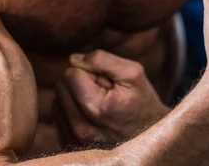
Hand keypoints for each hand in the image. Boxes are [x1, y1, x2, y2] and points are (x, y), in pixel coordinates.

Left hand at [53, 50, 168, 147]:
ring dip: (74, 98)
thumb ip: (101, 59)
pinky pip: (58, 118)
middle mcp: (82, 128)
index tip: (105, 81)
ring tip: (98, 104)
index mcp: (96, 107)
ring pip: (57, 101)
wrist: (151, 138)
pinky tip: (90, 116)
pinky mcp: (71, 148)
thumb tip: (73, 59)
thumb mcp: (132, 72)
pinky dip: (71, 111)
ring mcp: (75, 142)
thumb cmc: (142, 102)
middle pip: (61, 87)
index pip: (71, 74)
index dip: (88, 71)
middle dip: (80, 83)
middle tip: (102, 92)